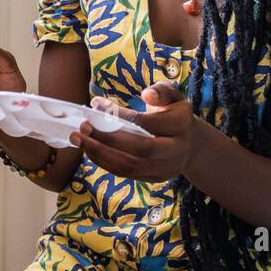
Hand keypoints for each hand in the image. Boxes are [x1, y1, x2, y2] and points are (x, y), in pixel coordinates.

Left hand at [71, 81, 196, 181]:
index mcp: (181, 125)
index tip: (97, 104)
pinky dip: (104, 162)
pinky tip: (89, 149)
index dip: (121, 115)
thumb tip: (146, 94)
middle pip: (140, 149)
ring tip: (78, 139)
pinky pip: (125, 174)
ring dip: (100, 153)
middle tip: (83, 126)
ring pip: (129, 166)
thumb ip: (161, 91)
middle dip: (107, 139)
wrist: (191, 145)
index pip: (147, 122)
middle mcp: (175, 150)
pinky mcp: (154, 179)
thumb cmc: (175, 114)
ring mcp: (165, 168)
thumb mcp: (174, 96)